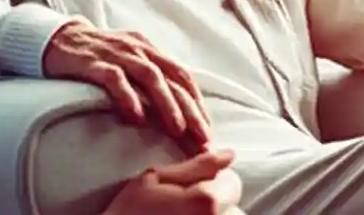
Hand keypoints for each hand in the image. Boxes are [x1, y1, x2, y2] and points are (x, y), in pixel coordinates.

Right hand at [43, 19, 211, 150]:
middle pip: (173, 77)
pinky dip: (128, 97)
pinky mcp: (93, 62)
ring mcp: (117, 53)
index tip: (207, 131)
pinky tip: (136, 117)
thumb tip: (175, 111)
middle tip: (202, 138)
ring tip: (177, 130)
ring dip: (166, 104)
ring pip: (150, 76)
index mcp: (149, 50)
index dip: (198, 103)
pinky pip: (114, 79)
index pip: (182, 76)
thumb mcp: (129, 62)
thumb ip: (149, 79)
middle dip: (190, 109)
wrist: (57, 38)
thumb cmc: (97, 57)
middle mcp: (138, 49)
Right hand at [104, 149, 243, 214]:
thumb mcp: (155, 179)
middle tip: (184, 207)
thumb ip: (197, 165)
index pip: (232, 182)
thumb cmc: (129, 212)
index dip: (212, 180)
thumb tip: (228, 154)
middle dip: (216, 204)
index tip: (190, 187)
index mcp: (205, 201)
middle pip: (234, 208)